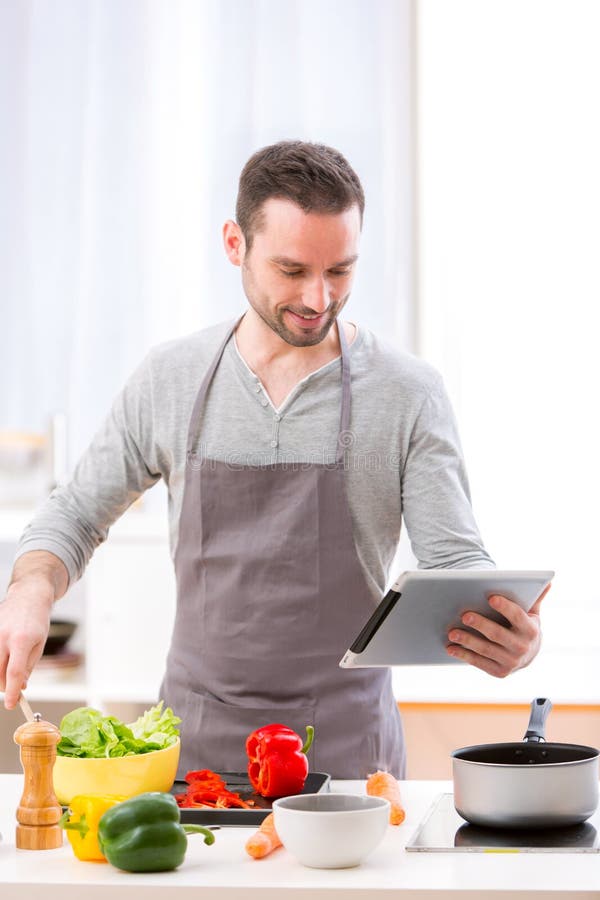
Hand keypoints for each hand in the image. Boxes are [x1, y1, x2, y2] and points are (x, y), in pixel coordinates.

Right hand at [0, 577, 53, 708]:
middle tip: (13, 688)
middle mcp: (3, 637)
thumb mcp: (39, 644)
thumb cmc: (37, 620)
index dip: (12, 692)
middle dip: (5, 686)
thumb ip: (28, 666)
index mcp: (21, 641)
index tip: (12, 704)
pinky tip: (4, 657)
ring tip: (10, 669)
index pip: (14, 673)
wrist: (28, 596)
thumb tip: (20, 687)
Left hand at [445, 584, 551, 677]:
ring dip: (467, 641)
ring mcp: (511, 662)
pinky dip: (464, 655)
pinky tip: (451, 647)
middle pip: (498, 634)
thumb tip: (548, 580)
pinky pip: (479, 663)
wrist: (528, 655)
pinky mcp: (499, 672)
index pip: (517, 616)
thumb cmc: (524, 627)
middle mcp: (522, 648)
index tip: (491, 597)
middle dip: (480, 624)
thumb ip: (535, 597)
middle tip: (464, 615)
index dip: (505, 607)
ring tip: (452, 632)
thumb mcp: (532, 613)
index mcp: (531, 630)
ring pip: (486, 649)